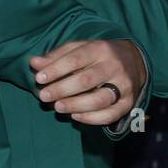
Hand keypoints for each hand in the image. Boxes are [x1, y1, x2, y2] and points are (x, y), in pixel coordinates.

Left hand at [30, 39, 144, 125]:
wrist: (134, 60)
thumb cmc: (97, 56)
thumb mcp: (79, 49)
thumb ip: (56, 57)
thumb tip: (34, 63)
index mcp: (100, 49)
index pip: (76, 59)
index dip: (56, 69)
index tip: (39, 79)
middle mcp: (114, 66)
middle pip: (87, 80)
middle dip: (62, 89)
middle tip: (43, 96)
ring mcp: (124, 85)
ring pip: (100, 99)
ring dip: (76, 105)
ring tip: (57, 107)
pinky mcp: (129, 102)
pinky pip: (111, 114)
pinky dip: (92, 118)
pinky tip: (75, 116)